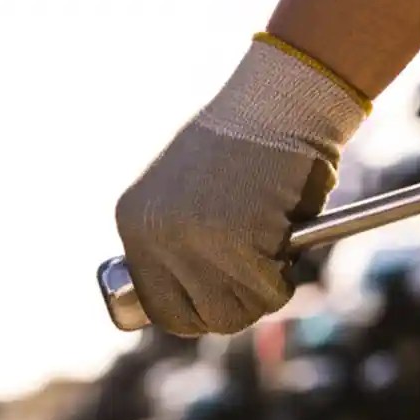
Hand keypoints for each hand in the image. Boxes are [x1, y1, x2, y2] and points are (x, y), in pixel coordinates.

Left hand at [115, 36, 367, 335]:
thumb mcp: (188, 192)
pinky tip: (285, 235)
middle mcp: (152, 236)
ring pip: (229, 313)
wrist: (278, 101)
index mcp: (134, 222)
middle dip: (229, 305)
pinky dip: (285, 276)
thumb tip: (193, 292)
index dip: (195, 309)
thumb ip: (179, 239)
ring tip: (272, 247)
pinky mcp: (234, 245)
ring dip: (259, 291)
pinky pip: (267, 293)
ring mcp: (190, 243)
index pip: (157, 304)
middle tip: (256, 275)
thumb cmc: (247, 143)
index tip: (221, 298)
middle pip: (190, 319)